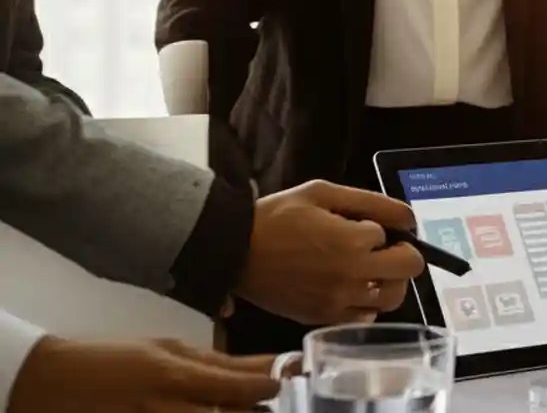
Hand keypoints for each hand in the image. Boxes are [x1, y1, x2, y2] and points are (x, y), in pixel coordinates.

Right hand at [8, 337, 277, 412]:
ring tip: (243, 408)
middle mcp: (166, 406)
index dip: (271, 385)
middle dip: (255, 409)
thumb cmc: (114, 360)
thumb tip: (266, 365)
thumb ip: (217, 361)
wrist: (50, 384)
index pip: (240, 385)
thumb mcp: (166, 349)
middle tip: (277, 403)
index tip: (288, 380)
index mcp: (175, 374)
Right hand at [236, 180, 424, 324]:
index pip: (396, 236)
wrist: (235, 251)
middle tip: (377, 248)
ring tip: (365, 268)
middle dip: (400, 254)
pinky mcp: (325, 318)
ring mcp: (340, 301)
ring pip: (392, 297)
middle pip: (409, 269)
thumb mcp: (322, 193)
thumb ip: (372, 202)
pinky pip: (366, 316)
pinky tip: (349, 287)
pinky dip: (366, 302)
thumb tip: (410, 218)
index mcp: (353, 241)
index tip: (360, 225)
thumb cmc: (277, 216)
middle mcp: (353, 275)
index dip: (380, 228)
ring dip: (387, 280)